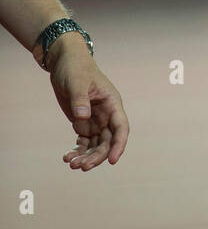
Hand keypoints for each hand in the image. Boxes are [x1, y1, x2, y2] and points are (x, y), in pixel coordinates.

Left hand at [46, 36, 129, 169]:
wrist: (64, 62)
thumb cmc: (75, 68)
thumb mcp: (76, 82)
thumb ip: (80, 100)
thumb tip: (81, 118)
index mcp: (112, 103)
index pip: (121, 128)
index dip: (119, 145)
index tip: (111, 161)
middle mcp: (107, 115)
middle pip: (107, 142)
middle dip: (96, 156)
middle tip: (82, 166)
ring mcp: (95, 119)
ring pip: (95, 145)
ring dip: (86, 156)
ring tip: (71, 163)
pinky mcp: (83, 122)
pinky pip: (84, 142)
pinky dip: (77, 150)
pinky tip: (67, 157)